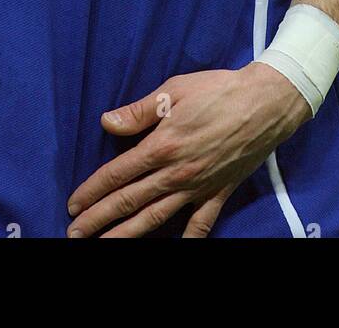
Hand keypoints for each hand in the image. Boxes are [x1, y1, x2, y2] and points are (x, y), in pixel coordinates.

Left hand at [66, 61, 311, 237]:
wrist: (266, 103)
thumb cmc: (219, 91)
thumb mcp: (175, 90)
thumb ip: (140, 111)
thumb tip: (107, 122)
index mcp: (162, 145)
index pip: (118, 174)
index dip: (92, 191)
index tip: (73, 204)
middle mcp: (176, 173)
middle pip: (130, 201)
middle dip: (99, 219)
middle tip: (75, 234)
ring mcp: (198, 187)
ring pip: (156, 218)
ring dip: (128, 234)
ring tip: (105, 246)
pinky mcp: (219, 192)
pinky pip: (200, 224)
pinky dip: (187, 239)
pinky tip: (175, 248)